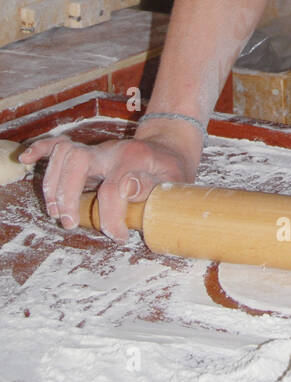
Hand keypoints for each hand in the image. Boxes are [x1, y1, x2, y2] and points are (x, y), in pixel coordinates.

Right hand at [19, 135, 189, 241]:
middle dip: (67, 194)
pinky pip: (60, 145)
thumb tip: (128, 188)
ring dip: (53, 183)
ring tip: (56, 212)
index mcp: (134, 158)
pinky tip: (26, 160)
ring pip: (64, 154)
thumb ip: (152, 186)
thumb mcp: (173, 180)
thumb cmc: (170, 171)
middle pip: (78, 161)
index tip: (120, 236)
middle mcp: (111, 151)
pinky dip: (41, 151)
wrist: (169, 149)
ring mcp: (97, 151)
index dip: (112, 218)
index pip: (113, 188)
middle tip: (69, 223)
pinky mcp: (87, 153)